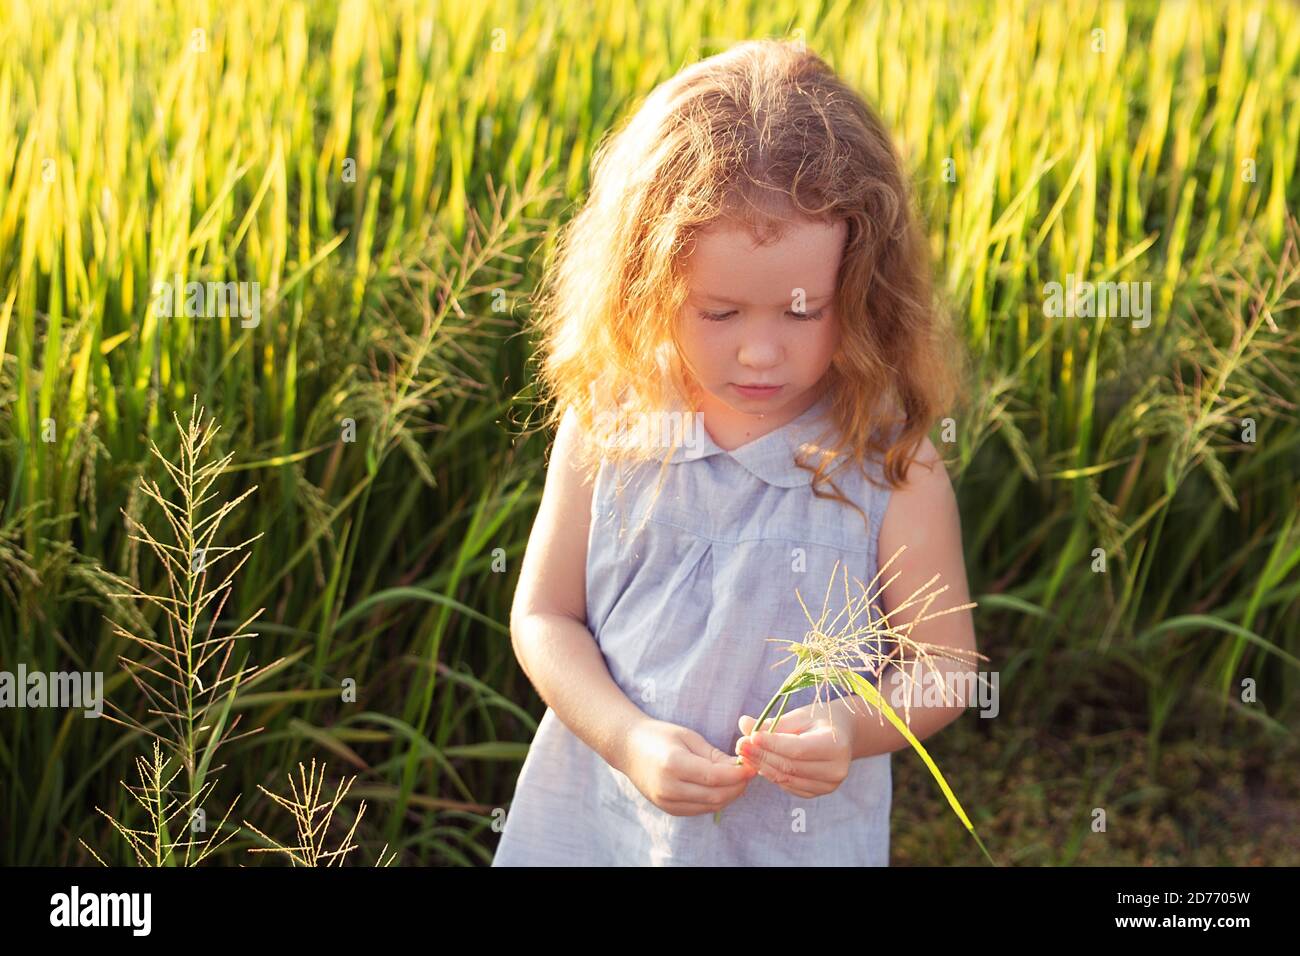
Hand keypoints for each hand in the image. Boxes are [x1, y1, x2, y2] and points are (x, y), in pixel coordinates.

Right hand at [623, 718, 758, 816]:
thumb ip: (714, 755)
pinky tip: (721, 787)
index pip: (716, 777)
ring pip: (710, 806)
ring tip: (738, 779)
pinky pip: (700, 809)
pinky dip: (715, 800)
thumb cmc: (658, 735)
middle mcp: (669, 787)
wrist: (627, 748)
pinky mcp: (669, 809)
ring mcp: (667, 802)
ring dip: (729, 795)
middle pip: (716, 795)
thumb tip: (740, 766)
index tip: (753, 765)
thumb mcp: (688, 737)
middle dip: (738, 786)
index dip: (739, 774)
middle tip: (749, 773)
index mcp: (674, 764)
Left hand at [734, 700, 854, 798]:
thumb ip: (773, 723)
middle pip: (790, 767)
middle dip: (761, 756)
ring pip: (786, 779)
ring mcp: (829, 785)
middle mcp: (836, 770)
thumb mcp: (799, 716)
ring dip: (762, 766)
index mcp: (836, 745)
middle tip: (740, 745)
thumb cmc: (818, 720)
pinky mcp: (818, 792)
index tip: (750, 737)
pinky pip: (789, 786)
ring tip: (744, 753)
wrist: (842, 734)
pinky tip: (759, 763)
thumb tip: (743, 723)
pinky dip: (772, 775)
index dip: (772, 744)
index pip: (797, 749)